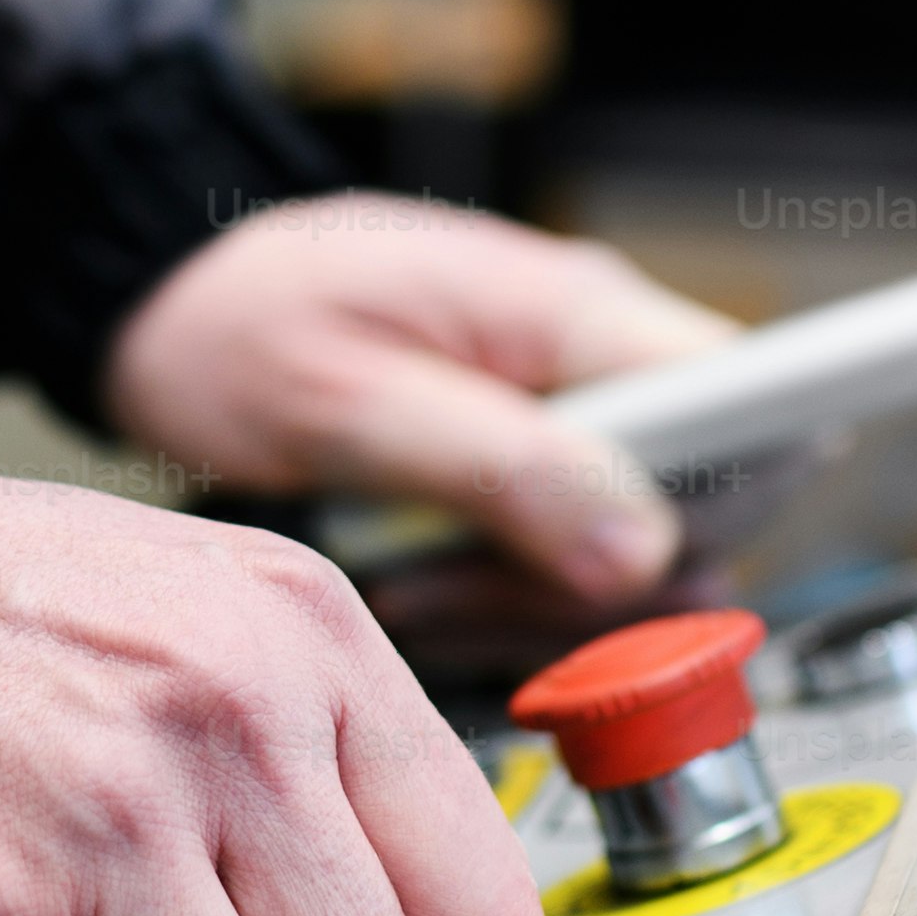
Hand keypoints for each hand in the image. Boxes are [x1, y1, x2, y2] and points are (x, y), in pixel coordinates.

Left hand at [102, 196, 741, 599]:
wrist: (171, 308)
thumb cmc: (237, 322)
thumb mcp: (343, 398)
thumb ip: (496, 467)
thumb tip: (637, 548)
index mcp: (573, 313)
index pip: (745, 397)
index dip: (738, 491)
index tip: (648, 566)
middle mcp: (598, 366)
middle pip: (702, 512)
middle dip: (592, 587)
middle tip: (459, 584)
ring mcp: (573, 427)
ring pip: (637, 567)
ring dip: (530, 608)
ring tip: (413, 583)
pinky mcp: (533, 482)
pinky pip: (567, 575)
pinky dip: (498, 606)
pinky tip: (418, 587)